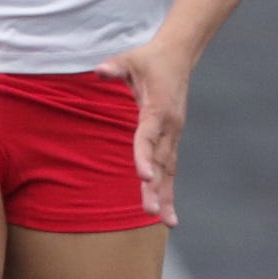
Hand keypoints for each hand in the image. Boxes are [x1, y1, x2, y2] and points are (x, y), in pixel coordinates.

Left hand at [95, 40, 189, 227]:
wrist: (177, 56)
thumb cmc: (149, 59)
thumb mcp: (130, 58)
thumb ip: (115, 66)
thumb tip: (100, 70)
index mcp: (158, 109)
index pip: (148, 137)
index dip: (144, 157)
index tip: (144, 177)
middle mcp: (169, 126)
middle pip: (160, 161)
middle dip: (155, 188)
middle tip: (149, 212)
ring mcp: (173, 134)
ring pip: (169, 170)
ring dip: (166, 196)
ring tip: (166, 222)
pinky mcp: (172, 139)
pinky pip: (171, 168)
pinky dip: (169, 190)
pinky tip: (167, 213)